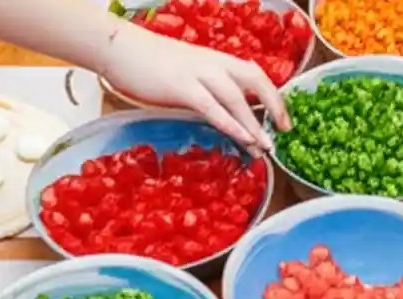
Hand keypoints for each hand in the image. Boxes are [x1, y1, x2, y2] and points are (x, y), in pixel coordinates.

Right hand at [98, 22, 289, 155]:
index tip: (283, 118)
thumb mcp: (187, 72)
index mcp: (216, 60)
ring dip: (253, 124)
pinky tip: (242, 139)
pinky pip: (212, 106)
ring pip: (236, 97)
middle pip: (255, 79)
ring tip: (265, 147)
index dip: (273, 95)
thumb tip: (222, 110)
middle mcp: (213, 63)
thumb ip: (206, 88)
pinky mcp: (181, 86)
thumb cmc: (148, 63)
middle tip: (284, 131)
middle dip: (274, 106)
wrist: (118, 48)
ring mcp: (198, 73)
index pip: (255, 73)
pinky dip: (230, 123)